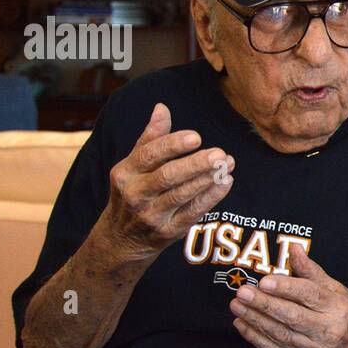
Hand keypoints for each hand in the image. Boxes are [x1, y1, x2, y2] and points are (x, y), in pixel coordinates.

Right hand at [99, 103, 234, 260]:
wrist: (121, 239)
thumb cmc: (132, 193)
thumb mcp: (132, 166)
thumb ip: (150, 138)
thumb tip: (162, 107)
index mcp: (124, 172)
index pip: (149, 154)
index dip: (173, 145)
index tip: (196, 137)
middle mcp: (135, 194)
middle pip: (167, 176)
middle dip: (195, 164)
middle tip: (220, 153)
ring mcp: (150, 215)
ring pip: (181, 195)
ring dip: (207, 179)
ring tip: (227, 164)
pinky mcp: (167, 232)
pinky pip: (192, 213)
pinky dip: (210, 198)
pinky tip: (226, 183)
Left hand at [229, 243, 347, 347]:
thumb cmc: (347, 313)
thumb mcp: (334, 288)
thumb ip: (310, 271)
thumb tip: (293, 248)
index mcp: (338, 308)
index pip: (309, 296)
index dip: (286, 288)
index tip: (264, 281)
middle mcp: (329, 332)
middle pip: (292, 317)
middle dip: (264, 304)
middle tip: (242, 292)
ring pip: (280, 335)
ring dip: (255, 320)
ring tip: (236, 305)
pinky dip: (256, 338)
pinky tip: (242, 324)